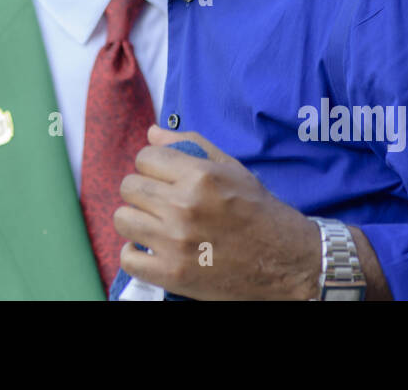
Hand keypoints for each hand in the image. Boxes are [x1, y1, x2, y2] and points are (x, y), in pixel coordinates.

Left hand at [113, 125, 321, 299]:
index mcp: (199, 176)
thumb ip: (190, 144)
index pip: (144, 157)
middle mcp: (184, 206)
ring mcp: (175, 242)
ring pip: (122, 218)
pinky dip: (136, 253)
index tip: (163, 176)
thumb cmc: (257, 210)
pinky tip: (152, 248)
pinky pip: (128, 257)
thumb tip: (152, 133)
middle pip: (129, 186)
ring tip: (153, 223)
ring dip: (135, 219)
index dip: (152, 165)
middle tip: (158, 200)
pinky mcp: (172, 274)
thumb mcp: (231, 168)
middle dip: (141, 189)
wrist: (284, 260)